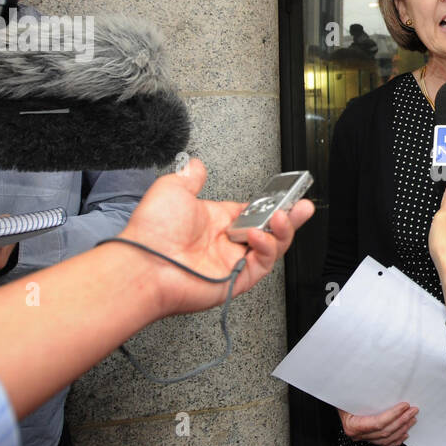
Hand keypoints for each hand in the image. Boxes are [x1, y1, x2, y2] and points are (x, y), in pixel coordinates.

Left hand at [115, 158, 314, 315]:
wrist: (144, 263)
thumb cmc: (152, 232)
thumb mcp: (172, 190)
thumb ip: (190, 177)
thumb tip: (195, 165)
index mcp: (216, 221)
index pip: (254, 211)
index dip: (272, 203)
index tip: (287, 192)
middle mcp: (227, 242)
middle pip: (269, 229)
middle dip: (289, 216)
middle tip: (302, 204)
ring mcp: (233, 261)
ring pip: (272, 247)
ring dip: (283, 230)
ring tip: (283, 216)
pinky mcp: (237, 280)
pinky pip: (263, 264)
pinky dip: (267, 248)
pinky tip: (258, 235)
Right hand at [339, 402, 418, 445]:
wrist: (336, 402)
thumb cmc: (342, 398)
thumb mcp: (350, 395)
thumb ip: (363, 394)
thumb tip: (379, 386)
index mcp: (352, 425)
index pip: (378, 423)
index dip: (393, 415)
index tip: (405, 406)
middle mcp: (358, 435)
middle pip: (385, 431)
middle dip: (402, 420)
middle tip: (413, 410)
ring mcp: (363, 439)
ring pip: (387, 439)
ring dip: (402, 429)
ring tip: (412, 418)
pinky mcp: (367, 440)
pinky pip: (385, 444)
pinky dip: (396, 440)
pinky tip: (405, 433)